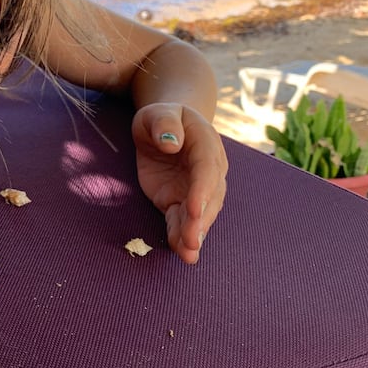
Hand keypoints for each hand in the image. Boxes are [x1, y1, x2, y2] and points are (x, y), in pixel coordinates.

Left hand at [132, 103, 227, 263]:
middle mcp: (209, 170)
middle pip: (209, 198)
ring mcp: (197, 189)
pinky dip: (181, 237)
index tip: (193, 208)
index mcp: (206, 144)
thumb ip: (164, 123)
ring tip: (188, 255)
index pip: (207, 169)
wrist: (166, 128)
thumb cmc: (162, 118)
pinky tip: (182, 253)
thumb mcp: (158, 112)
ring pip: (200, 215)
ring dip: (194, 235)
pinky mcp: (180, 201)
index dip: (202, 190)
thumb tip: (170, 142)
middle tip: (191, 241)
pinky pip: (183, 221)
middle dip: (200, 221)